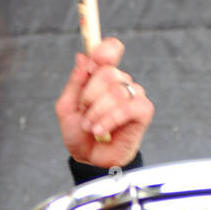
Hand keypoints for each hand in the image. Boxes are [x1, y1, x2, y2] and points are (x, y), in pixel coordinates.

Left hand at [55, 37, 153, 168]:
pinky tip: (101, 131)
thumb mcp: (67, 108)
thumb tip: (82, 58)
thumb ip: (74, 83)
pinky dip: (110, 120)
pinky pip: (128, 107)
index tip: (93, 63)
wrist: (90, 159)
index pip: (111, 49)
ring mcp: (134, 95)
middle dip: (89, 97)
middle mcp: (121, 82)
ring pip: (116, 92)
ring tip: (90, 128)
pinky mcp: (143, 111)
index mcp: (103, 77)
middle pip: (108, 73)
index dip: (104, 50)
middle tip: (84, 115)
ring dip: (97, 113)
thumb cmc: (80, 134)